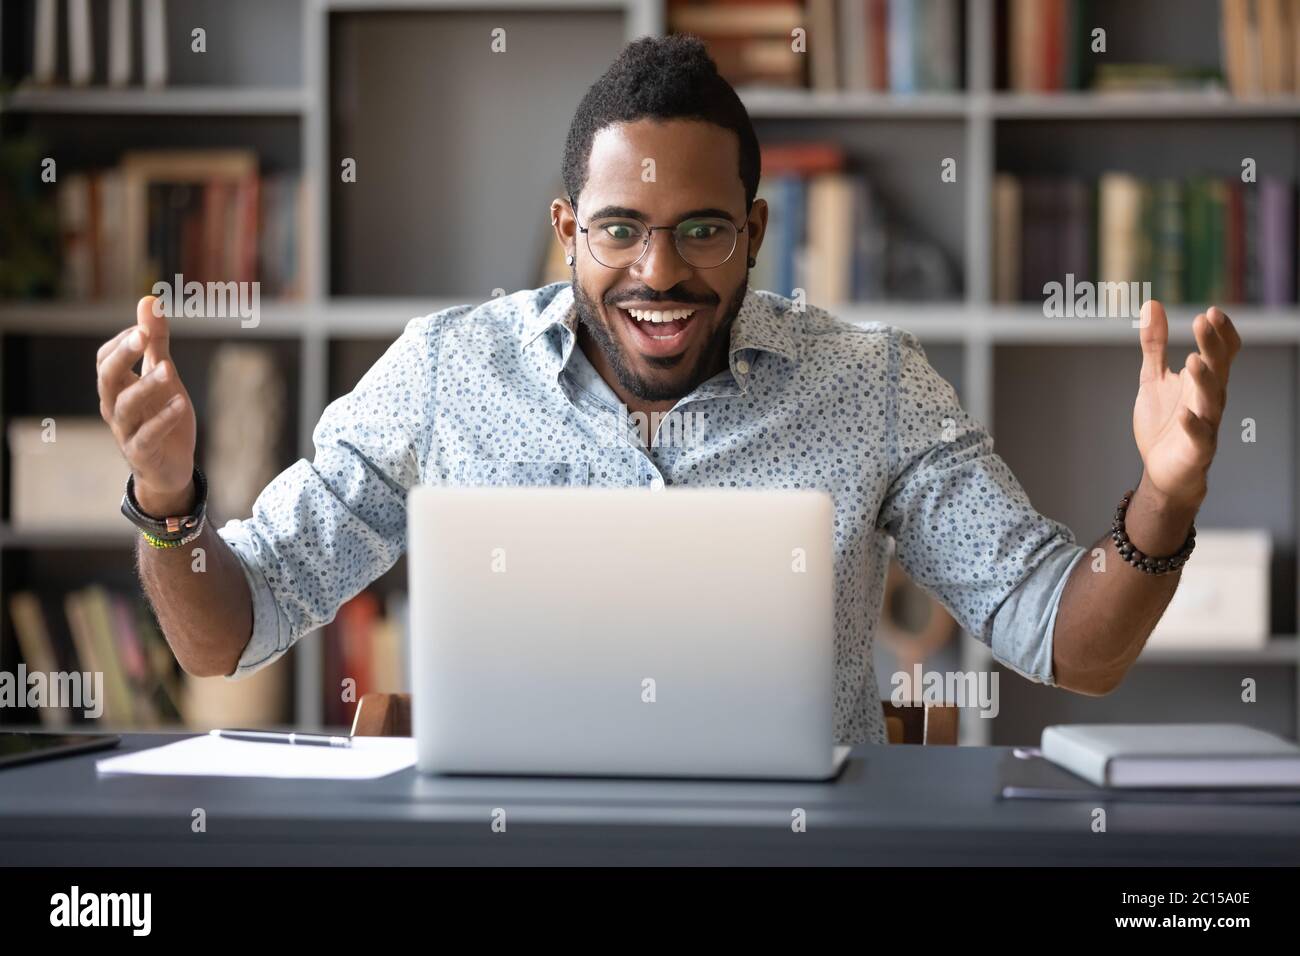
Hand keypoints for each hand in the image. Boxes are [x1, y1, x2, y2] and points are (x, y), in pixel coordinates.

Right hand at [97, 296, 196, 515]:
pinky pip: (147, 436)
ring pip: (125, 407)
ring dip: (146, 386)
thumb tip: (149, 300)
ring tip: (168, 369)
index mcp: (117, 388)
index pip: (105, 360)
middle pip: (107, 378)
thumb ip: (156, 342)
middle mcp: (115, 408)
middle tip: (143, 336)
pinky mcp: (143, 453)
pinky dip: (162, 420)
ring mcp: (126, 432)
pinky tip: (180, 403)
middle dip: (123, 356)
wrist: (171, 468)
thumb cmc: (163, 417)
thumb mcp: (163, 376)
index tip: (144, 327)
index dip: (122, 342)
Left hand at [1133, 300, 1240, 509]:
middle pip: (1218, 369)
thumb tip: (1152, 305)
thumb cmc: (1164, 422)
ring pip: (1212, 400)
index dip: (1220, 333)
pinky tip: (1184, 414)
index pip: (1222, 353)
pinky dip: (1192, 425)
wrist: (1162, 470)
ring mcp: (1206, 424)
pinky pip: (1199, 436)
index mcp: (1203, 381)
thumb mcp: (1153, 378)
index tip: (1211, 312)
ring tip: (1194, 359)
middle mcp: (1209, 400)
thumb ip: (1155, 345)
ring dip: (1205, 380)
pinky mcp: (1196, 450)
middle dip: (1212, 345)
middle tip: (1205, 320)